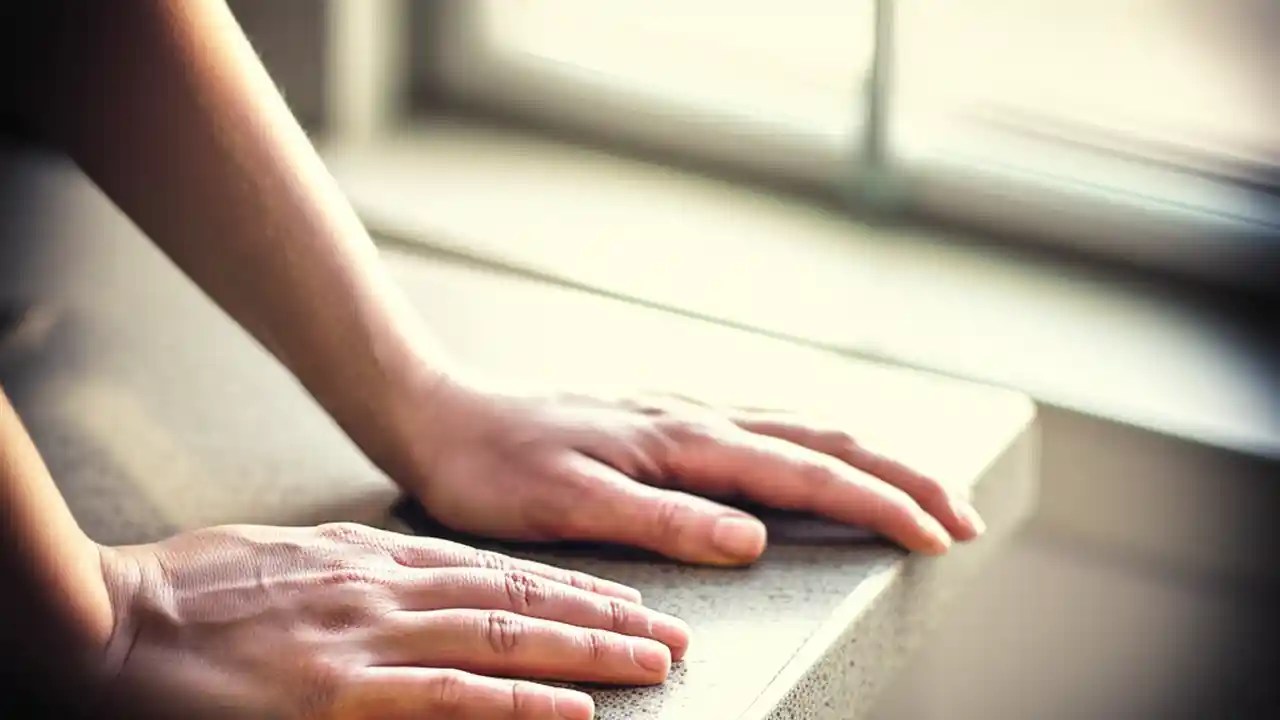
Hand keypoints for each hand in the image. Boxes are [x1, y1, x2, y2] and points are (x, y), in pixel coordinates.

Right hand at [96, 522, 687, 718]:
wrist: (115, 620)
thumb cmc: (192, 591)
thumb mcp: (289, 553)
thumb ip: (355, 564)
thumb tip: (405, 572)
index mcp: (374, 557)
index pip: (497, 570)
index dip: (568, 588)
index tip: (621, 599)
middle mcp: (388, 590)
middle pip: (522, 600)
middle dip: (604, 617)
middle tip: (670, 632)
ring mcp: (370, 640)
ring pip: (507, 641)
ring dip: (589, 654)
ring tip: (653, 663)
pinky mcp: (342, 695)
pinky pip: (450, 700)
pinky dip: (518, 708)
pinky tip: (570, 715)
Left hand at [404, 381, 985, 566]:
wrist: (440, 415)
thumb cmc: (493, 465)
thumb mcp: (568, 501)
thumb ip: (663, 518)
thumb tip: (755, 537)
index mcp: (684, 442)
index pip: (806, 478)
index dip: (881, 507)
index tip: (941, 535)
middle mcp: (695, 420)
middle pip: (823, 445)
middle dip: (901, 480)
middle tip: (965, 516)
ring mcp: (682, 416)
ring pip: (799, 432)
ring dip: (867, 462)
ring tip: (917, 489)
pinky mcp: (664, 423)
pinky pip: (763, 430)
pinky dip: (815, 449)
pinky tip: (815, 458)